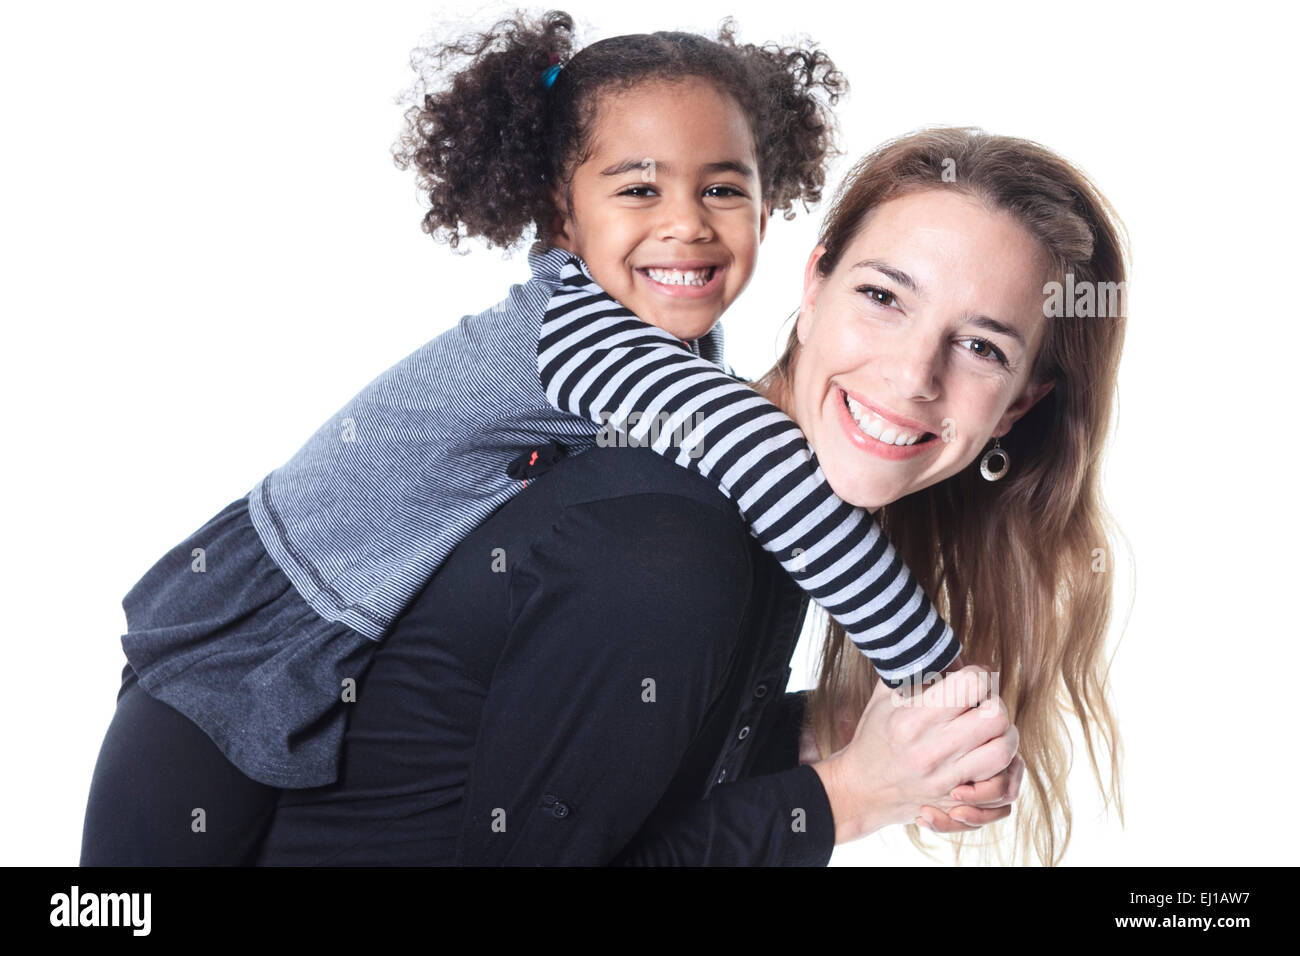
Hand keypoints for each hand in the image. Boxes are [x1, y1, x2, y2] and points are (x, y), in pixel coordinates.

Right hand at [811, 665, 1020, 843]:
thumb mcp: (883, 696)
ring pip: (1003, 750)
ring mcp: (944, 776)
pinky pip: (998, 782)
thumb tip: (936, 644)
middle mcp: (931, 748)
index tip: (971, 678)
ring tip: (989, 730)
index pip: (972, 684)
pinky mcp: (954, 796)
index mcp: (913, 717)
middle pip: (996, 716)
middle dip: (995, 703)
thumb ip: (911, 669)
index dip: (979, 674)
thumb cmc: (874, 736)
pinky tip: (987, 754)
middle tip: (983, 704)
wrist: (861, 788)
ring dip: (1004, 735)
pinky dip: (1002, 765)